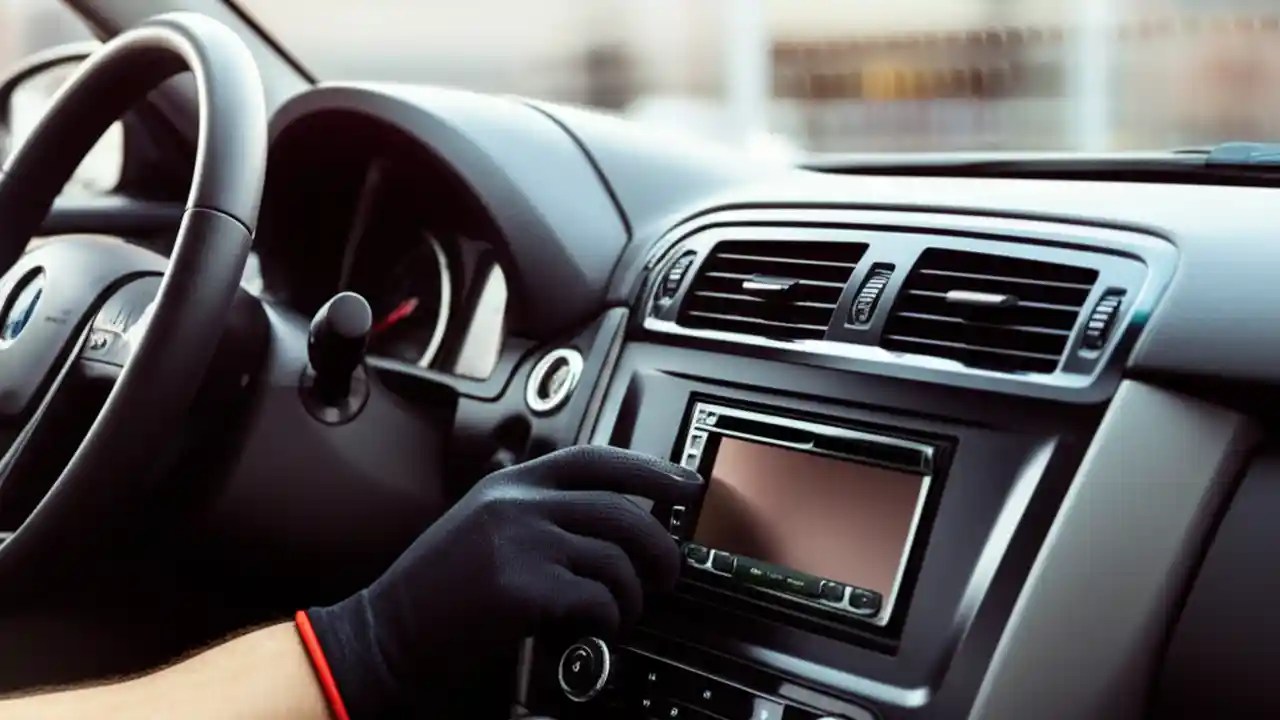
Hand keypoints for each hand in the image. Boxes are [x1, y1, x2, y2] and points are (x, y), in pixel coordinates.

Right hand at [306, 445, 701, 717]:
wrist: (383, 636)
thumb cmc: (435, 595)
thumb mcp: (483, 530)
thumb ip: (536, 516)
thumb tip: (612, 528)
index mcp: (509, 485)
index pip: (595, 460)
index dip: (650, 469)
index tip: (686, 484)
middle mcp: (516, 503)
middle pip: (620, 510)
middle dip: (659, 546)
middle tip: (668, 574)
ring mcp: (517, 541)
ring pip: (615, 558)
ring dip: (632, 595)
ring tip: (621, 615)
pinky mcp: (520, 587)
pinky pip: (596, 598)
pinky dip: (606, 620)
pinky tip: (591, 631)